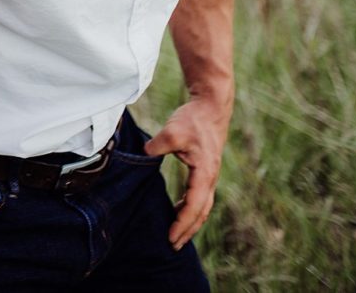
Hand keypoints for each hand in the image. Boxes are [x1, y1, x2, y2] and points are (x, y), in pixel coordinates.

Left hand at [143, 93, 231, 249]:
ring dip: (190, 222)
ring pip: (202, 207)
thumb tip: (144, 154)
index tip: (171, 237)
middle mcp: (210, 178)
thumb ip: (158, 145)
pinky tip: (178, 210)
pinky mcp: (205, 171)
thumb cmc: (193, 119)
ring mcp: (210, 175)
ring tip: (176, 236)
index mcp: (205, 173)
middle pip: (201, 212)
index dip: (182, 223)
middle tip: (173, 246)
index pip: (194, 205)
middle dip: (188, 231)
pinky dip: (190, 208)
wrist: (211, 108)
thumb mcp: (173, 130)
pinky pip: (199, 196)